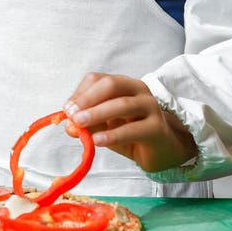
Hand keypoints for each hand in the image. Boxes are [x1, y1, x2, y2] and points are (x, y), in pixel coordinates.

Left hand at [64, 72, 196, 172]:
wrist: (164, 151)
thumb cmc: (132, 134)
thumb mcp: (106, 127)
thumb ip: (89, 124)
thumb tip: (68, 125)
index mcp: (125, 84)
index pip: (100, 79)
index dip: (81, 92)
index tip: (67, 109)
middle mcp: (139, 90)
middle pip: (111, 85)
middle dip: (88, 99)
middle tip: (72, 114)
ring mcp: (150, 107)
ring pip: (122, 104)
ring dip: (97, 113)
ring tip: (80, 124)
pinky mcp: (157, 128)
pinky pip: (133, 129)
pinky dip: (113, 134)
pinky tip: (98, 140)